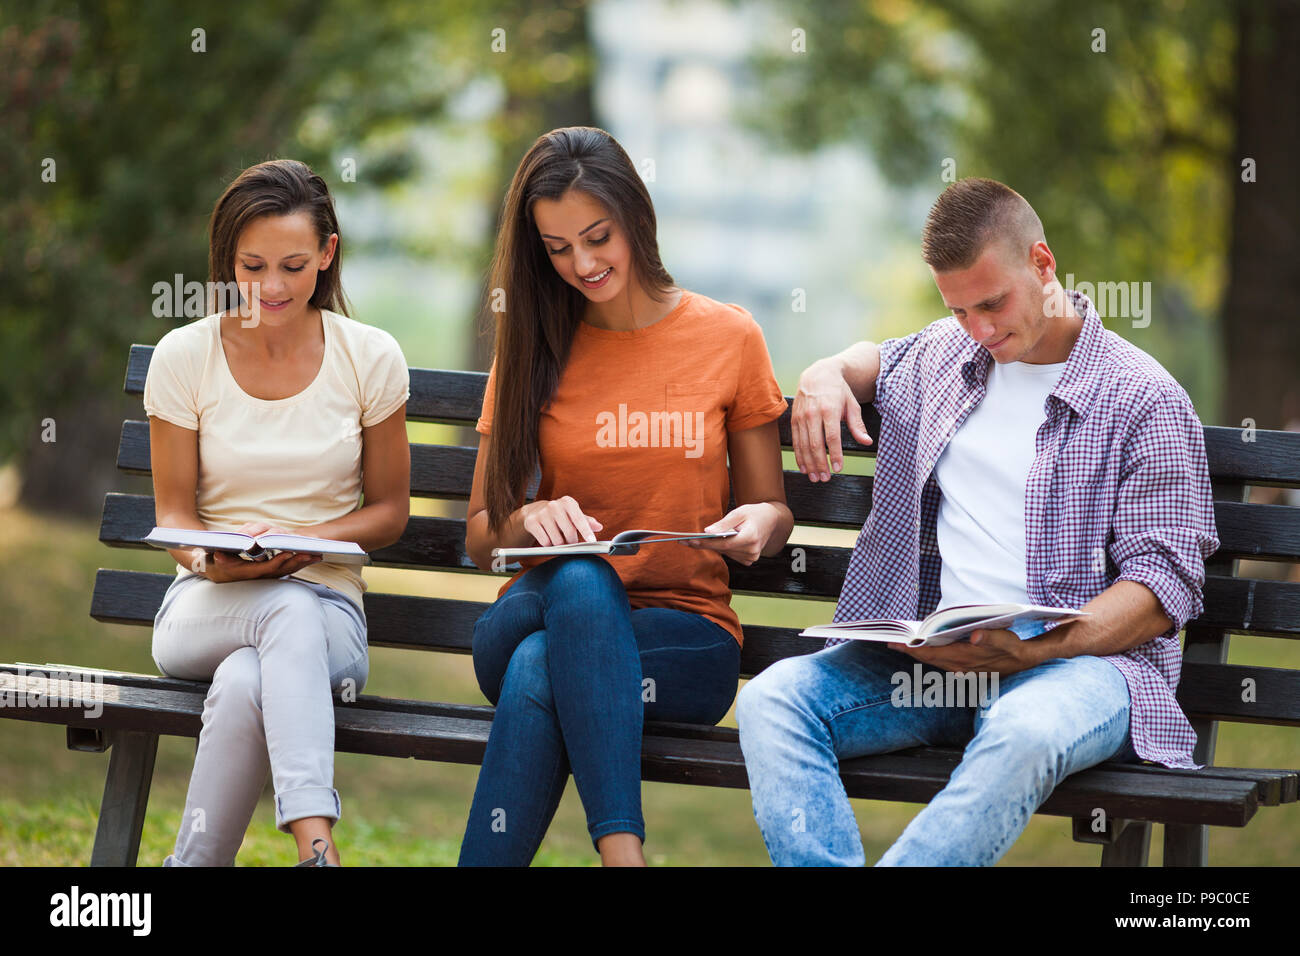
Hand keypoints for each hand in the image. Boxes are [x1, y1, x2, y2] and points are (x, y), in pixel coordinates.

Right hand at [195, 548, 321, 582]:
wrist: (215, 569)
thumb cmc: (216, 560)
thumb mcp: (215, 558)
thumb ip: (220, 557)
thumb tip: (219, 555)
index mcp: (248, 572)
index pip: (267, 568)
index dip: (279, 561)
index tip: (290, 553)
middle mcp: (259, 575)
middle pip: (283, 569)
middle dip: (298, 561)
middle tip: (314, 554)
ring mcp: (266, 575)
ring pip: (288, 569)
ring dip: (303, 563)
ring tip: (318, 555)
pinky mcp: (270, 572)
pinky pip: (287, 568)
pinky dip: (300, 562)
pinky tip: (311, 557)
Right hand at [519, 496, 602, 546]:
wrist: (536, 511)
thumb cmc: (560, 514)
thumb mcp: (573, 514)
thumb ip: (586, 521)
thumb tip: (598, 527)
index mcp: (567, 502)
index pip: (578, 519)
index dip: (586, 531)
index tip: (592, 541)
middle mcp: (554, 505)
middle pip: (569, 533)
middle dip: (572, 541)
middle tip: (571, 542)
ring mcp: (542, 514)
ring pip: (556, 540)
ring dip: (559, 544)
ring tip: (558, 538)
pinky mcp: (532, 522)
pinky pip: (545, 542)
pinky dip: (548, 545)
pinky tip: (548, 538)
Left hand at [686, 503, 779, 565]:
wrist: (771, 520)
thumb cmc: (755, 514)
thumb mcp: (739, 512)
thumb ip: (723, 523)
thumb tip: (707, 532)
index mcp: (751, 537)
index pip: (724, 544)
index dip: (706, 543)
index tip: (690, 541)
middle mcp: (752, 550)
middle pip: (722, 550)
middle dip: (704, 544)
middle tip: (684, 541)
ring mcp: (751, 557)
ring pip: (725, 553)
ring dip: (713, 546)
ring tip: (695, 540)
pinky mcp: (749, 560)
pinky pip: (730, 555)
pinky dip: (722, 548)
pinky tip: (717, 541)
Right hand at [792, 359, 872, 481]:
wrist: (818, 375)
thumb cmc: (838, 391)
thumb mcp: (852, 404)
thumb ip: (858, 425)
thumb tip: (867, 442)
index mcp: (830, 409)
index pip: (832, 437)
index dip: (835, 454)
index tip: (838, 468)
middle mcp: (813, 414)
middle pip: (816, 444)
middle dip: (820, 464)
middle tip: (825, 479)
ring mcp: (801, 417)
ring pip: (804, 445)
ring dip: (809, 464)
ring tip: (815, 477)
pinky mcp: (794, 420)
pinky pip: (796, 441)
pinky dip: (799, 456)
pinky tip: (805, 467)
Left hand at [897, 628, 1041, 675]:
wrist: (1026, 661)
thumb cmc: (1014, 647)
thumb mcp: (1006, 639)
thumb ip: (990, 637)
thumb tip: (974, 636)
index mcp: (965, 657)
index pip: (931, 653)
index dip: (912, 648)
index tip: (895, 642)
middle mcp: (960, 666)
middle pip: (927, 658)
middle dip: (908, 650)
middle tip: (888, 640)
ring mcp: (961, 669)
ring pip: (932, 661)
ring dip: (916, 653)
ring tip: (900, 643)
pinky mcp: (964, 669)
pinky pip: (940, 662)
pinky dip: (928, 655)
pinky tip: (922, 649)